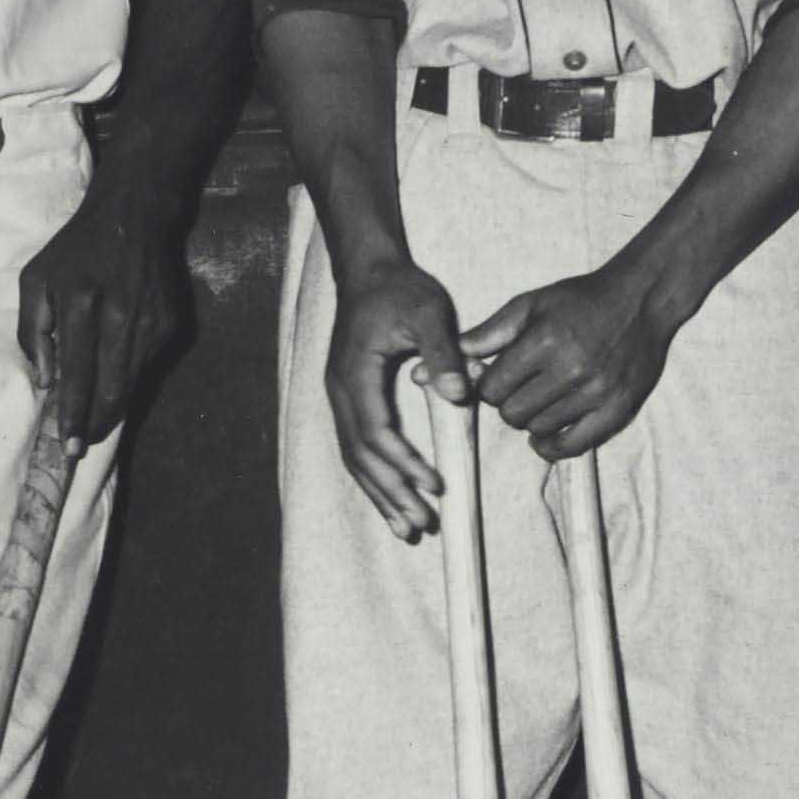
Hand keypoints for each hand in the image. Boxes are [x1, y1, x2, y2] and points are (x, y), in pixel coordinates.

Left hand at [17, 179, 182, 450]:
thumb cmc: (75, 250)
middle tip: (81, 446)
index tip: (68, 444)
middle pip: (111, 389)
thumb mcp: (36, 278)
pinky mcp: (170, 323)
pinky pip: (145, 364)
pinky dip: (127, 378)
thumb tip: (46, 380)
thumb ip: (34, 330)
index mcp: (82, 303)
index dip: (73, 414)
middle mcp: (121, 316)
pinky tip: (112, 379)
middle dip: (96, 424)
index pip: (78, 373)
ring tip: (94, 423)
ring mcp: (151, 321)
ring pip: (131, 382)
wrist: (134, 216)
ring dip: (112, 408)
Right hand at [325, 258, 468, 539]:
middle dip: (391, 492)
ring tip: (406, 527)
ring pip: (354, 458)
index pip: (377, 432)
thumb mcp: (428, 311)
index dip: (404, 463)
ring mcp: (339, 397)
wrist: (369, 271)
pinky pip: (356, 447)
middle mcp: (340, 391)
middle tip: (420, 523)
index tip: (434, 484)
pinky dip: (373, 477)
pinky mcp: (348, 398)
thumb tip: (459, 395)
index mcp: (356, 374)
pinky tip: (391, 497)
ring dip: (380, 494)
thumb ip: (442, 352)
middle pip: (361, 456)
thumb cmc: (400, 289)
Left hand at [464, 252, 688, 460]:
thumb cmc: (580, 300)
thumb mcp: (532, 304)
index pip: (492, 387)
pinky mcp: (617, 410)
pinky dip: (552, 447)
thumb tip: (454, 353)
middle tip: (520, 389)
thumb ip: (490, 331)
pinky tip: (546, 436)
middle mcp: (571, 369)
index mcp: (545, 341)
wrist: (642, 301)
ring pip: (538, 430)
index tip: (498, 377)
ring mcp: (597, 393)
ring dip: (531, 420)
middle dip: (507, 403)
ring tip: (541, 400)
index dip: (487, 384)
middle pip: (511, 413)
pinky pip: (572, 447)